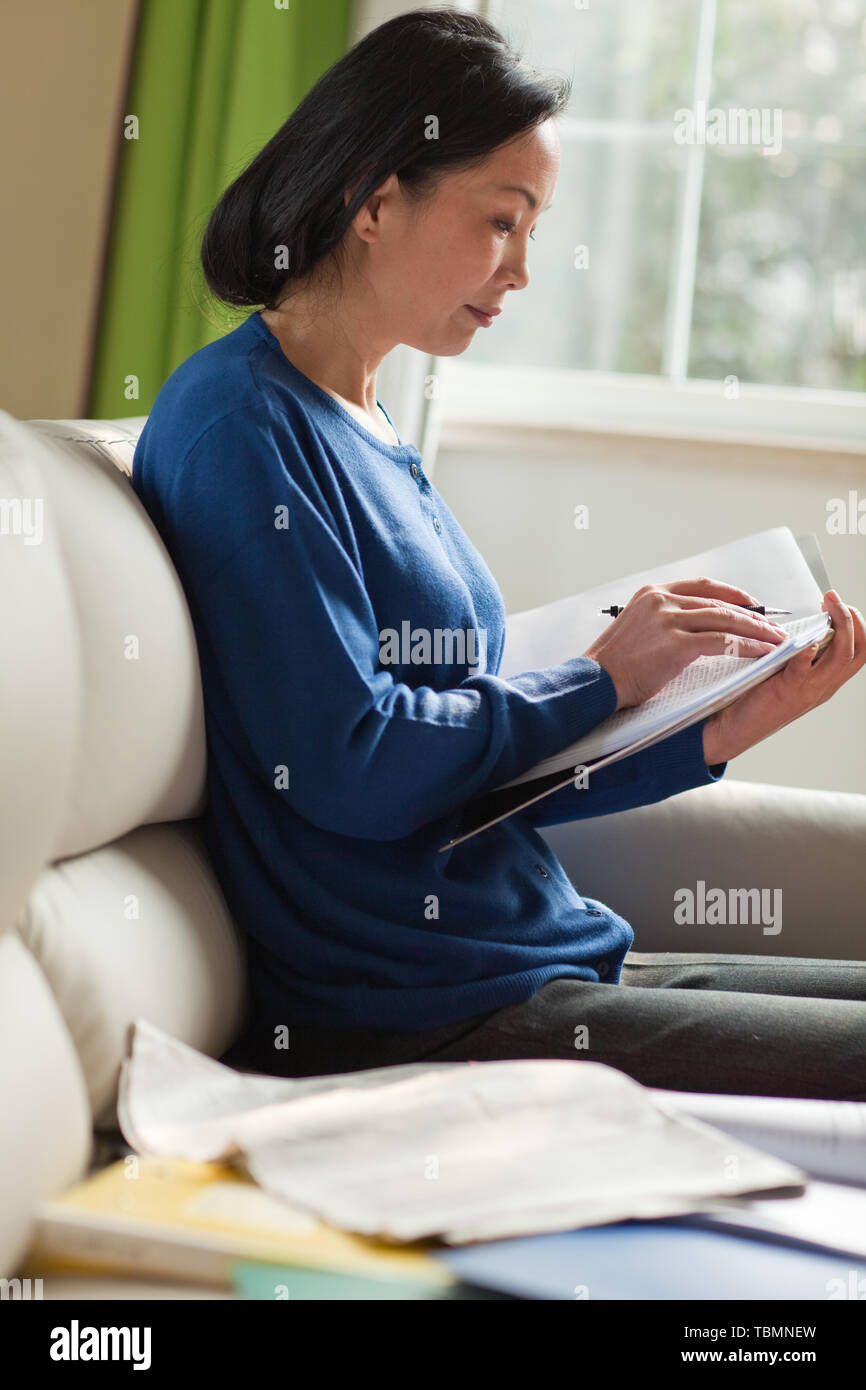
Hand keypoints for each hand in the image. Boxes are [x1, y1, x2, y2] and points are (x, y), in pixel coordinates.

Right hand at [583, 578, 786, 710]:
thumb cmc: (613, 665)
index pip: (703, 586)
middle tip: (773, 626)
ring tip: (774, 640)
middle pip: (719, 602)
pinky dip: (745, 646)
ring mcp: (668, 620)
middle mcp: (661, 600)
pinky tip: (760, 652)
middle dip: (752, 615)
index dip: (733, 594)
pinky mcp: (675, 644)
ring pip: (725, 619)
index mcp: (652, 594)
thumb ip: (663, 622)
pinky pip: (721, 642)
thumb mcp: (637, 630)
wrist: (594, 683)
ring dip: (755, 630)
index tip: (753, 604)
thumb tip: (693, 629)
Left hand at [702, 590, 865, 764]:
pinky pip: (804, 670)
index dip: (857, 625)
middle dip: (852, 618)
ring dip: (840, 625)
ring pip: (842, 656)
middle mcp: (823, 686)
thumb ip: (797, 654)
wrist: (732, 728)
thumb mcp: (786, 672)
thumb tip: (798, 625)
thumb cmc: (754, 696)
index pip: (860, 651)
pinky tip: (807, 638)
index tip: (841, 605)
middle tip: (834, 598)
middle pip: (858, 651)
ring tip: (828, 606)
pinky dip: (808, 652)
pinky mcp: (786, 692)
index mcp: (825, 681)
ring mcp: (808, 691)